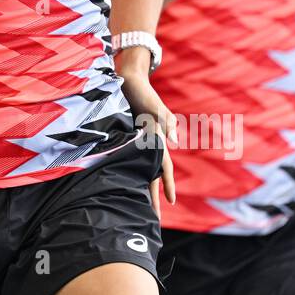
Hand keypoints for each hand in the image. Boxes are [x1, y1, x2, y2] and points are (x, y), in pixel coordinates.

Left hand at [117, 71, 177, 213]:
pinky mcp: (125, 138)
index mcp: (158, 139)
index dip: (166, 184)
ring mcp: (137, 142)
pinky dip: (126, 173)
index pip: (163, 167)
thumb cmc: (144, 92)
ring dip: (140, 187)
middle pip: (151, 174)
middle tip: (152, 216)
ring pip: (140, 170)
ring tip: (137, 205)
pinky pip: (126, 160)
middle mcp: (148, 144)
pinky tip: (120, 185)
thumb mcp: (156, 106)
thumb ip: (166, 122)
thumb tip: (174, 141)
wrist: (127, 79)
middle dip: (153, 195)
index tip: (170, 202)